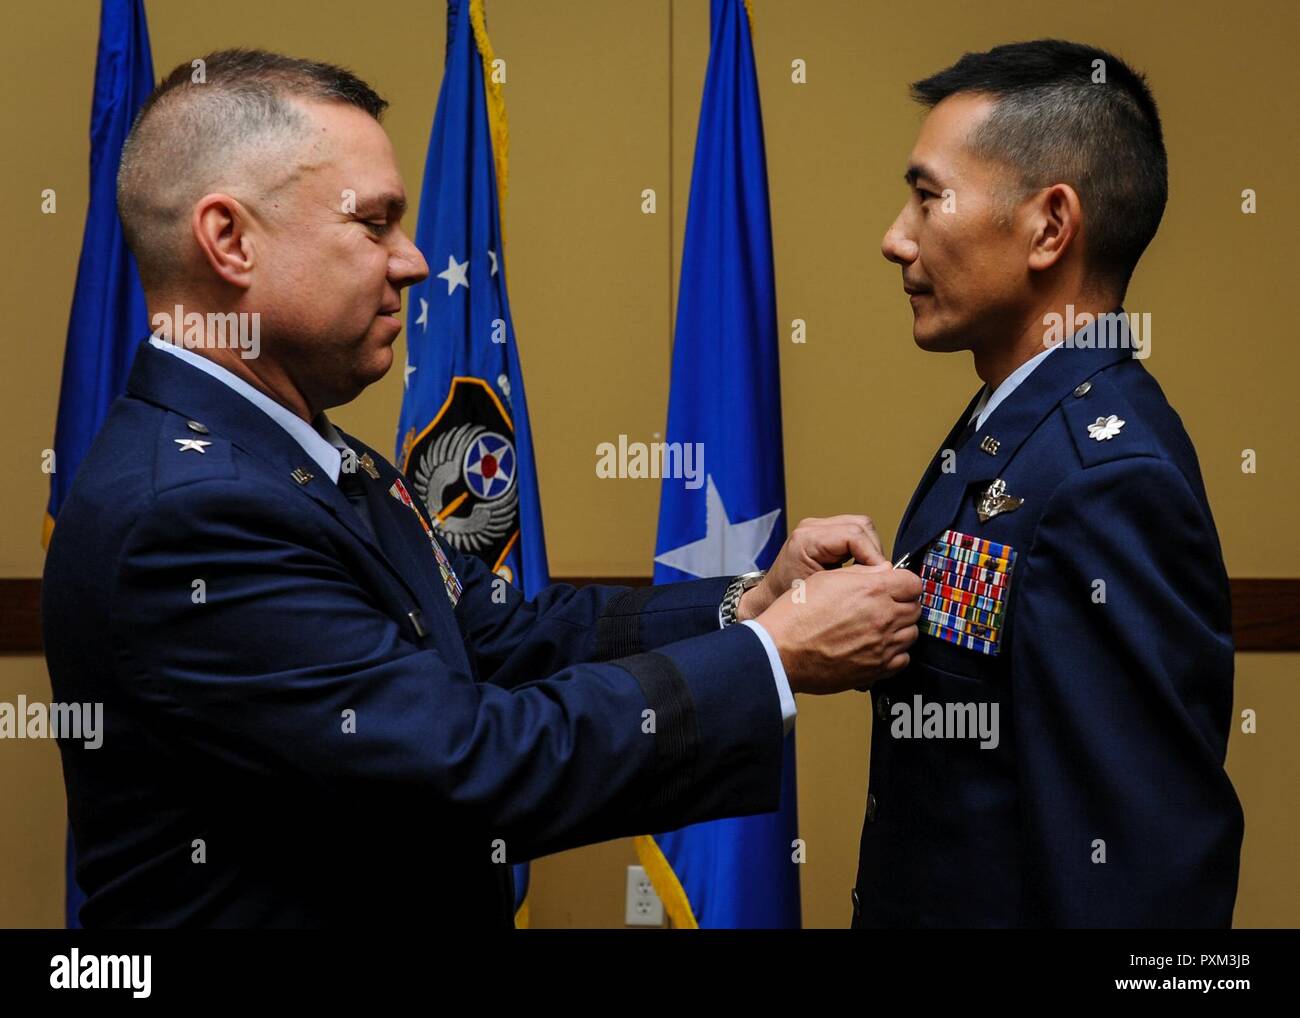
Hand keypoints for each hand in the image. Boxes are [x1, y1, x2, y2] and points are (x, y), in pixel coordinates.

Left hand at [737, 515, 886, 620]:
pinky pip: (854, 531)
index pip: (854, 535)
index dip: (872, 555)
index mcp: (807, 539)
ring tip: (868, 572)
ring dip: (870, 548)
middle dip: (873, 551)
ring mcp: (818, 526)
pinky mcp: (824, 531)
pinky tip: (859, 566)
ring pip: (861, 526)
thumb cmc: (789, 599)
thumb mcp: (822, 592)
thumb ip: (851, 578)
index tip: (880, 576)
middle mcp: (812, 527)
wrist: (771, 598)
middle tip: (876, 575)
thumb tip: (883, 573)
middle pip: (861, 525)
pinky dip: (863, 548)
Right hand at [754, 563, 921, 693]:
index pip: (913, 583)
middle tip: (882, 606)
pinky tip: (876, 648)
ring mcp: (882, 646)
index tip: (894, 586)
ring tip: (877, 628)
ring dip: (899, 629)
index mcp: (872, 590)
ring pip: (910, 634)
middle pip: (914, 608)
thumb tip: (884, 573)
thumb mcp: (825, 579)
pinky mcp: (876, 669)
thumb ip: (861, 574)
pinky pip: (902, 659)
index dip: (903, 583)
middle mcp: (883, 617)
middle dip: (902, 604)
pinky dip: (894, 654)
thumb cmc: (796, 614)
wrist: (780, 650)